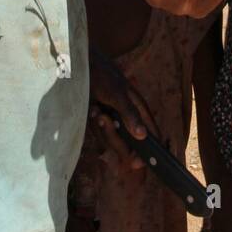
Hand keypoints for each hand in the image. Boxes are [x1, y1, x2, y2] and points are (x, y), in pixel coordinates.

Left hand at [88, 51, 158, 173]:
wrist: (80, 67)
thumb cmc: (103, 75)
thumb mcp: (117, 94)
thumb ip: (131, 114)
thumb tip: (142, 135)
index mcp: (139, 109)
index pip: (150, 135)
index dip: (146, 151)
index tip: (136, 163)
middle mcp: (128, 117)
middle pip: (126, 143)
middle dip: (112, 134)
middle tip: (101, 116)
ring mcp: (113, 120)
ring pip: (110, 140)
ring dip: (100, 127)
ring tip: (94, 108)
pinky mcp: (100, 122)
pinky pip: (98, 134)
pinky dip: (93, 125)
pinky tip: (91, 109)